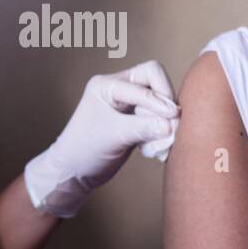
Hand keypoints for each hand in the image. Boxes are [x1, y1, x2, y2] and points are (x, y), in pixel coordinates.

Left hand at [24, 60, 178, 217]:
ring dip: (164, 127)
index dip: (162, 98)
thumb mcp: (115, 135)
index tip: (173, 117)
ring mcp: (129, 106)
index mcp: (108, 84)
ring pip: (161, 106)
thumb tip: (172, 124)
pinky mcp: (136, 122)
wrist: (74, 172)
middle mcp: (120, 89)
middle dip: (165, 109)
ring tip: (156, 150)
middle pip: (158, 85)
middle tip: (170, 131)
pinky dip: (160, 137)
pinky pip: (158, 122)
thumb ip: (144, 126)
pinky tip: (152, 153)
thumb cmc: (84, 149)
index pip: (148, 76)